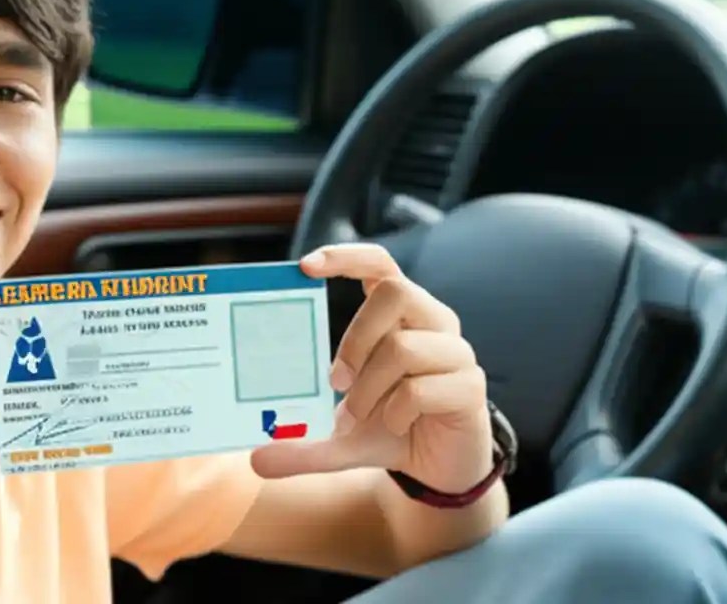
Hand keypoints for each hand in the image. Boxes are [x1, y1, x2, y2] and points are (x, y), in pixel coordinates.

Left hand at [250, 243, 494, 493]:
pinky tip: (394, 426)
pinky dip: (396, 412)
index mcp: (402, 315)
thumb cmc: (390, 430)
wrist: (440, 470)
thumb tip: (256, 460)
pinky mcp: (470, 386)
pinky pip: (422, 388)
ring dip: (369, 388)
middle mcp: (433, 323)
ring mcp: (456, 352)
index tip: (306, 266)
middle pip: (395, 293)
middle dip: (355, 337)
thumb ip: (302, 443)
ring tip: (355, 417)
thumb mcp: (339, 439)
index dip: (347, 256)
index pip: (380, 265)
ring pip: (404, 347)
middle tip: (334, 382)